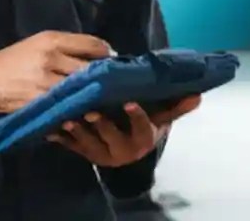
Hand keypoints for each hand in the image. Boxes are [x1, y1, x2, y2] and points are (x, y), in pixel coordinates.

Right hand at [0, 31, 111, 112]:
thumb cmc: (13, 60)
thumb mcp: (39, 44)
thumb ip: (67, 47)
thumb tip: (100, 54)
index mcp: (52, 40)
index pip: (93, 45)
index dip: (107, 55)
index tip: (112, 64)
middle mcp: (51, 59)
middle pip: (90, 69)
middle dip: (103, 79)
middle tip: (112, 86)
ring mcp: (45, 82)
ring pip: (80, 92)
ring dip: (92, 98)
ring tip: (101, 102)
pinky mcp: (39, 103)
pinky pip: (64, 108)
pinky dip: (75, 112)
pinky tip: (80, 114)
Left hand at [46, 95, 202, 167]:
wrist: (129, 148)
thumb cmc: (146, 125)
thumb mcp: (161, 118)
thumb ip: (176, 107)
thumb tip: (197, 95)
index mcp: (143, 139)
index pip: (143, 128)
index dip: (137, 117)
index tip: (129, 103)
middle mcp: (123, 150)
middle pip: (112, 138)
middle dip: (101, 125)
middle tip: (91, 111)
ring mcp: (102, 154)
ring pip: (89, 144)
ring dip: (77, 132)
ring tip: (67, 118)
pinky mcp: (85, 153)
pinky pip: (72, 147)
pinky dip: (61, 138)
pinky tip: (52, 127)